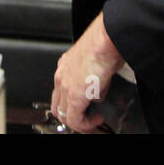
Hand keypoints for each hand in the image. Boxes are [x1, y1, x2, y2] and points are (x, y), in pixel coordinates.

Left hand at [50, 13, 123, 132]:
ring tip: (92, 121)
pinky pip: (74, 120)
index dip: (72, 104)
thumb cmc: (105, 43)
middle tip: (85, 119)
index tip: (85, 108)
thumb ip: (94, 78)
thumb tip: (99, 91)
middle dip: (71, 116)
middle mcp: (61, 75)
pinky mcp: (74, 96)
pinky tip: (96, 120)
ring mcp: (65, 86)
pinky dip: (85, 124)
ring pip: (63, 114)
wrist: (106, 39)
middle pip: (57, 105)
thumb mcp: (96, 62)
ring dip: (78, 122)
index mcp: (66, 65)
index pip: (61, 92)